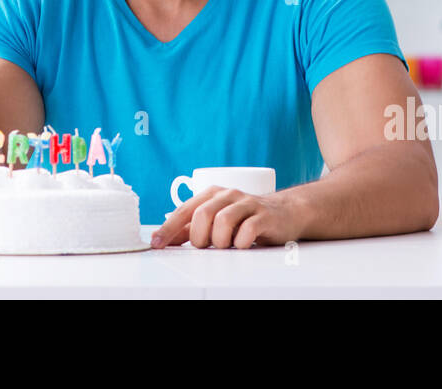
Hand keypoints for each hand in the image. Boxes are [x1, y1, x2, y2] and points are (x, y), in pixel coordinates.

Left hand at [150, 186, 303, 249]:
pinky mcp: (264, 216)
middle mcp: (227, 195)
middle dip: (201, 238)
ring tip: (227, 245)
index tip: (156, 243)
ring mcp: (247, 203)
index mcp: (212, 194)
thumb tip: (165, 238)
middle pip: (202, 215)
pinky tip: (242, 244)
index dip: (169, 228)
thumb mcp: (216, 220)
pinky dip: (240, 243)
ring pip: (222, 222)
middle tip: (209, 246)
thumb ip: (192, 228)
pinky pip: (247, 231)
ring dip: (221, 241)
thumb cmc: (246, 218)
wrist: (285, 212)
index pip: (184, 210)